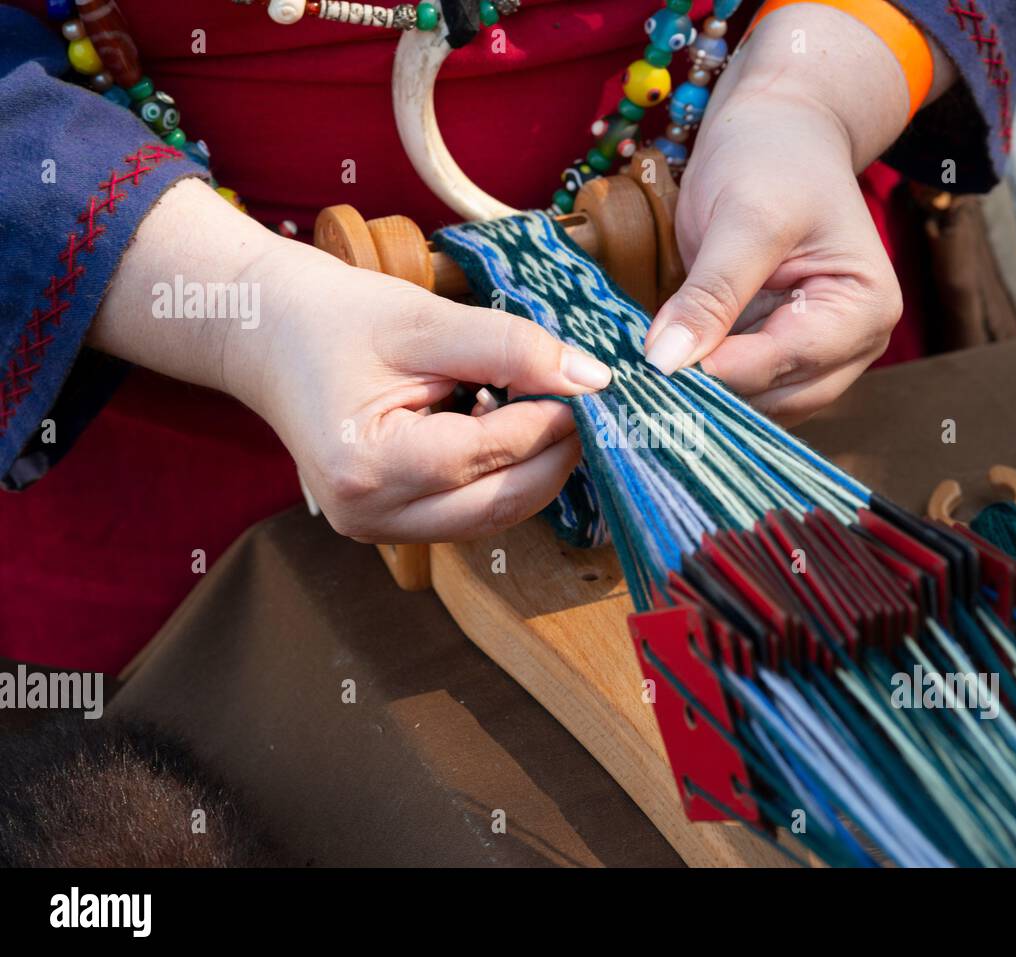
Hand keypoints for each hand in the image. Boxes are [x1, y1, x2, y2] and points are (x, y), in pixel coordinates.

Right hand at [91, 179, 610, 542]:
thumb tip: (591, 379)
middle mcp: (372, 516)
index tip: (594, 386)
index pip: (490, 454)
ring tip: (548, 410)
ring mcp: (378, 530)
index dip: (553, 421)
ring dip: (533, 469)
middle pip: (501, 502)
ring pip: (492, 516)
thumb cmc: (332, 317)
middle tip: (589, 404)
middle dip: (555, 455)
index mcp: (369, 466)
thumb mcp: (425, 320)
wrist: (265, 334)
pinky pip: (469, 511)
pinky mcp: (389, 525)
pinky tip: (508, 429)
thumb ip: (511, 348)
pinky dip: (502, 476)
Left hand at [644, 4, 950, 423]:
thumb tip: (666, 362)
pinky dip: (702, 386)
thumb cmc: (773, 156)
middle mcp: (852, 346)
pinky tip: (661, 374)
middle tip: (637, 383)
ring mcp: (816, 356)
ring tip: (643, 382)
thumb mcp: (742, 216)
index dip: (719, 371)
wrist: (777, 130)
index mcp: (864, 308)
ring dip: (702, 397)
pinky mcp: (776, 356)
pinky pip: (740, 389)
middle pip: (776, 396)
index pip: (786, 361)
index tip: (653, 371)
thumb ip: (711, 292)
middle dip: (711, 392)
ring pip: (756, 404)